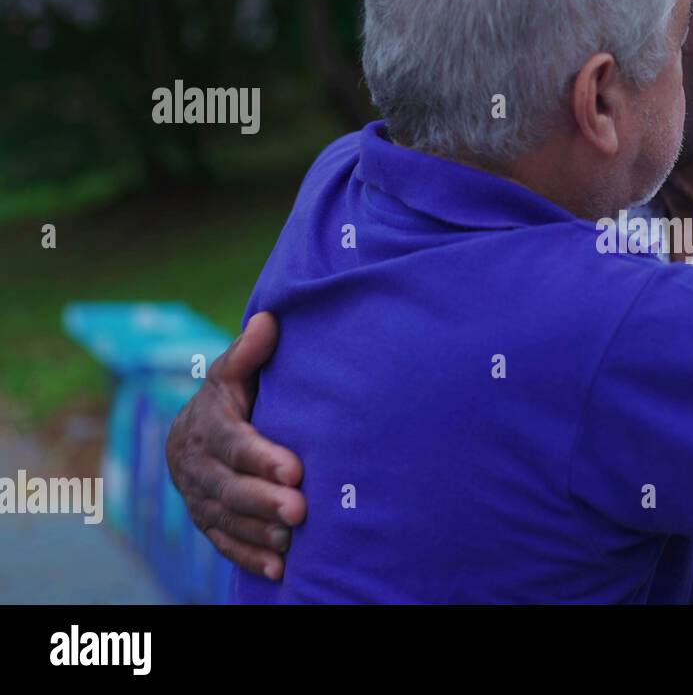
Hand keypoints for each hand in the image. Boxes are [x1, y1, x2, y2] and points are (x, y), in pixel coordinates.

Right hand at [165, 312, 305, 578]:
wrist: (197, 431)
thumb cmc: (232, 396)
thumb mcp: (235, 373)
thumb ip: (249, 354)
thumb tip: (269, 320)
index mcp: (206, 425)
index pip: (232, 444)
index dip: (261, 458)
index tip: (295, 469)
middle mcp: (196, 465)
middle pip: (228, 487)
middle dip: (263, 501)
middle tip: (300, 510)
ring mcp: (198, 497)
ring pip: (225, 519)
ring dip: (259, 532)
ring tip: (292, 539)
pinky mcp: (206, 521)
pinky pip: (224, 543)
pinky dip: (249, 557)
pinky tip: (279, 568)